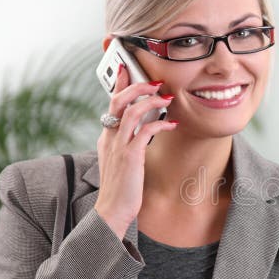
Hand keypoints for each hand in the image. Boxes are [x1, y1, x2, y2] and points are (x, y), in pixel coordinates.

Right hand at [94, 63, 176, 238]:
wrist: (112, 211)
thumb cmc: (121, 187)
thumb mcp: (121, 160)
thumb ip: (128, 143)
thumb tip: (143, 130)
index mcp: (107, 136)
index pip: (111, 103)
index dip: (118, 83)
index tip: (126, 67)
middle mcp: (110, 137)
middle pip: (118, 100)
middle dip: (137, 86)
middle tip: (155, 82)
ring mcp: (118, 146)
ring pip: (131, 112)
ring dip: (151, 101)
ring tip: (167, 98)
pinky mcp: (130, 157)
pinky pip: (145, 131)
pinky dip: (160, 124)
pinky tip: (171, 124)